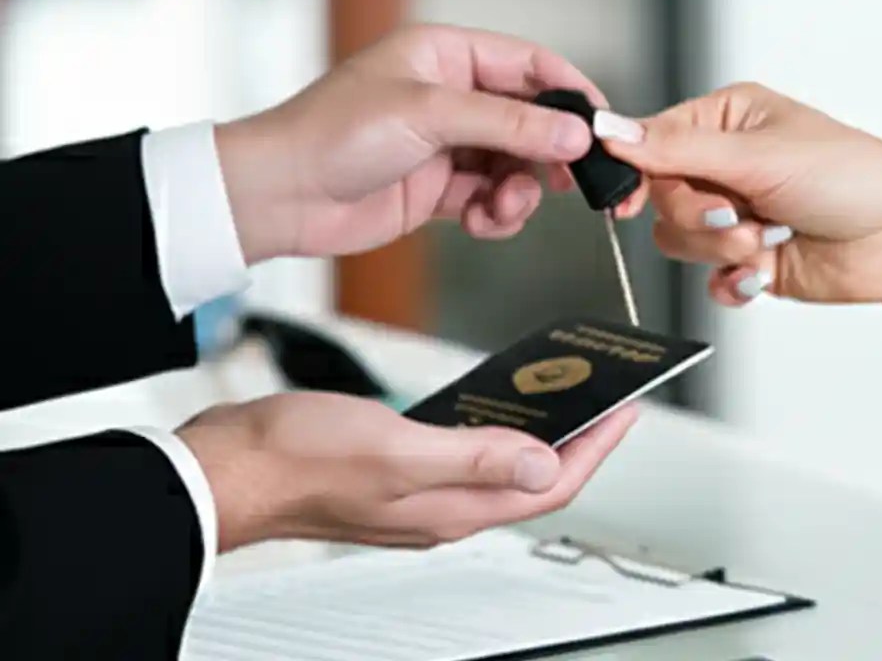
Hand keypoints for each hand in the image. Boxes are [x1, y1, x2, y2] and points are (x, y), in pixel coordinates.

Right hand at [176, 392, 636, 550]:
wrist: (227, 466)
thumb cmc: (297, 458)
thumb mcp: (397, 449)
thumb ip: (475, 458)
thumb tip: (542, 462)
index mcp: (452, 508)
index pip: (549, 485)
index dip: (596, 449)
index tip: (626, 412)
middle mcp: (443, 509)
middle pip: (533, 481)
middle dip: (578, 443)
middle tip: (606, 404)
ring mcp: (419, 494)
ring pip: (500, 469)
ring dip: (536, 436)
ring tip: (564, 399)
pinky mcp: (396, 475)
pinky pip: (465, 458)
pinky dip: (490, 433)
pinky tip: (488, 406)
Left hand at [216, 24, 646, 263]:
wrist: (282, 197)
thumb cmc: (330, 134)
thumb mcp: (430, 114)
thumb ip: (509, 123)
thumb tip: (572, 132)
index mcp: (446, 55)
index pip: (530, 64)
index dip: (571, 92)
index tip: (602, 126)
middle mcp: (451, 96)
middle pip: (531, 120)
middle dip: (551, 153)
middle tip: (572, 180)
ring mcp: (447, 144)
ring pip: (516, 166)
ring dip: (522, 191)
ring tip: (504, 205)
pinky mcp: (439, 189)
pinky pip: (492, 199)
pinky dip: (498, 214)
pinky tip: (483, 220)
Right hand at [603, 82, 881, 305]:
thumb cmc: (854, 178)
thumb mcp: (757, 156)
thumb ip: (676, 150)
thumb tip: (612, 132)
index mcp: (728, 121)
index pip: (653, 142)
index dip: (638, 173)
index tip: (631, 199)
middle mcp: (728, 166)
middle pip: (663, 199)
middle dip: (701, 217)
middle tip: (738, 215)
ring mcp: (737, 214)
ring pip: (680, 241)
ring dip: (722, 248)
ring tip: (767, 239)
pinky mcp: (748, 258)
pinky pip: (707, 278)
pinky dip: (731, 281)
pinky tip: (763, 270)